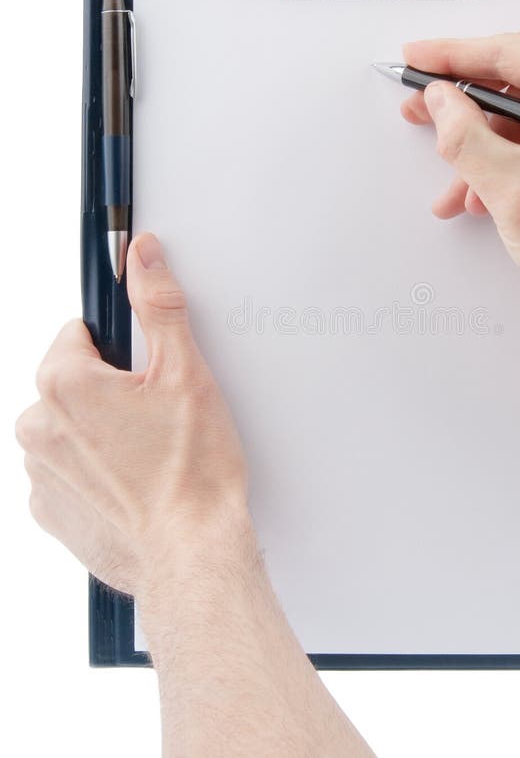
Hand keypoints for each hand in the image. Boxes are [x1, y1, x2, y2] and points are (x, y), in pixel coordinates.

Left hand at [15, 232, 250, 596]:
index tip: (142, 369)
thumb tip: (142, 256)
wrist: (192, 552)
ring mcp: (41, 475)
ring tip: (149, 452)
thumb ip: (158, 305)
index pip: (75, 333)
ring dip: (100, 431)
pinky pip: (67, 472)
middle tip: (156, 414)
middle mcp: (38, 429)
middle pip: (71, 382)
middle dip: (109, 389)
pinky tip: (134, 481)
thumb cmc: (191, 471)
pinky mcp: (52, 512)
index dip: (119, 348)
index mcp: (64, 385)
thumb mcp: (185, 372)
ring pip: (69, 427)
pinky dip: (95, 471)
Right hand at [400, 31, 519, 332]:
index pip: (511, 53)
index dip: (453, 57)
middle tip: (422, 112)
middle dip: (467, 108)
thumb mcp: (512, 190)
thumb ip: (466, 136)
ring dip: (488, 147)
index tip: (417, 60)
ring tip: (456, 185)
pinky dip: (517, 162)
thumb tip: (441, 101)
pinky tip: (488, 195)